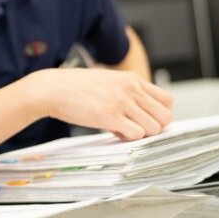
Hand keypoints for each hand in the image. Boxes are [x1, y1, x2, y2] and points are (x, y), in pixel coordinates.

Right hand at [23, 68, 173, 139]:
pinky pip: (136, 134)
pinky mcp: (109, 115)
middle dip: (154, 127)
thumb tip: (142, 112)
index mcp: (131, 79)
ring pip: (154, 128)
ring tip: (122, 129)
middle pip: (165, 116)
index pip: (167, 100)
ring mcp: (121, 102)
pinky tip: (114, 132)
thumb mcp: (106, 80)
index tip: (145, 119)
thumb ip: (126, 91)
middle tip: (136, 128)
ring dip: (141, 134)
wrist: (51, 89)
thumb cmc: (75, 87)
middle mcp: (130, 88)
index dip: (159, 114)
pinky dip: (128, 138)